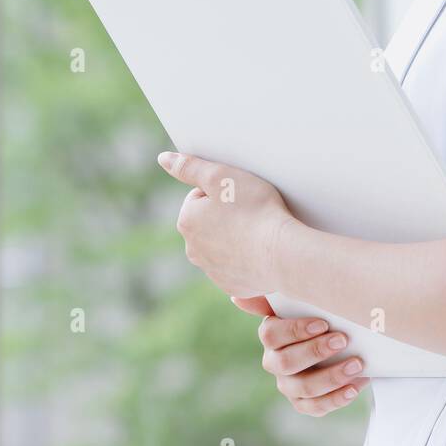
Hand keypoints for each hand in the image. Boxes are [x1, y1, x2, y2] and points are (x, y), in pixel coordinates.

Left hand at [158, 152, 293, 296]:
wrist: (282, 254)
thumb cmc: (255, 210)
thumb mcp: (221, 176)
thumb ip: (189, 166)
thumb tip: (164, 160)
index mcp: (186, 221)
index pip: (200, 195)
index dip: (223, 190)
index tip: (240, 193)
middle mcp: (193, 249)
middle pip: (209, 221)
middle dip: (226, 214)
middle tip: (250, 209)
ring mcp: (212, 270)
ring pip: (222, 243)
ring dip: (235, 235)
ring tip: (258, 229)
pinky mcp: (231, 285)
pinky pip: (236, 264)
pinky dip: (246, 256)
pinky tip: (261, 249)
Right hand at [232, 296, 370, 415]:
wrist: (340, 339)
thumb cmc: (318, 315)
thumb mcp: (304, 301)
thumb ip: (276, 295)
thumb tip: (238, 296)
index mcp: (270, 334)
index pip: (272, 335)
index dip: (296, 330)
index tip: (323, 323)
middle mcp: (274, 362)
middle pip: (286, 363)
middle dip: (316, 351)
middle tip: (343, 340)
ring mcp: (288, 385)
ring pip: (303, 388)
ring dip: (331, 377)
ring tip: (356, 364)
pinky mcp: (303, 402)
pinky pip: (316, 407)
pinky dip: (338, 398)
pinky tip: (356, 385)